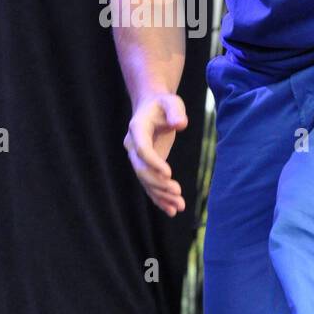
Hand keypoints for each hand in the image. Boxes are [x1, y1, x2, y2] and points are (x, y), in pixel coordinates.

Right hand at [124, 93, 187, 216]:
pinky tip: (172, 210)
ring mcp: (137, 158)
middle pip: (141, 169)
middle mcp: (133, 145)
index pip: (141, 149)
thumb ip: (176, 112)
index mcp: (137, 129)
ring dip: (161, 195)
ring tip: (179, 206)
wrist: (153, 107)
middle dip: (158, 183)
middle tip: (178, 192)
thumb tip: (180, 124)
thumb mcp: (173, 102)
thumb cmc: (164, 104)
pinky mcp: (146, 166)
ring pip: (145, 181)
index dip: (153, 162)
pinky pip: (149, 184)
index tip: (168, 173)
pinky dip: (159, 198)